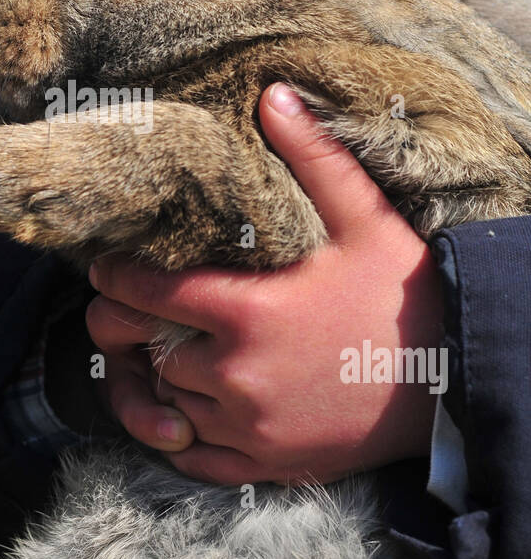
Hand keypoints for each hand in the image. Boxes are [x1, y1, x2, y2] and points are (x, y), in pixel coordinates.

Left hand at [86, 83, 443, 484]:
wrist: (452, 382)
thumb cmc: (403, 296)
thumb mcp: (364, 219)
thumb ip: (312, 157)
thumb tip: (272, 93)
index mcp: (247, 313)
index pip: (143, 292)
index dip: (115, 276)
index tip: (107, 266)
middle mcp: (235, 376)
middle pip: (140, 349)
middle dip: (123, 324)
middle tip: (128, 306)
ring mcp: (247, 428)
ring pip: (162, 400)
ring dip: (155, 373)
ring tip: (163, 345)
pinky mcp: (263, 465)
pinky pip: (190, 456)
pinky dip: (176, 432)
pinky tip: (186, 404)